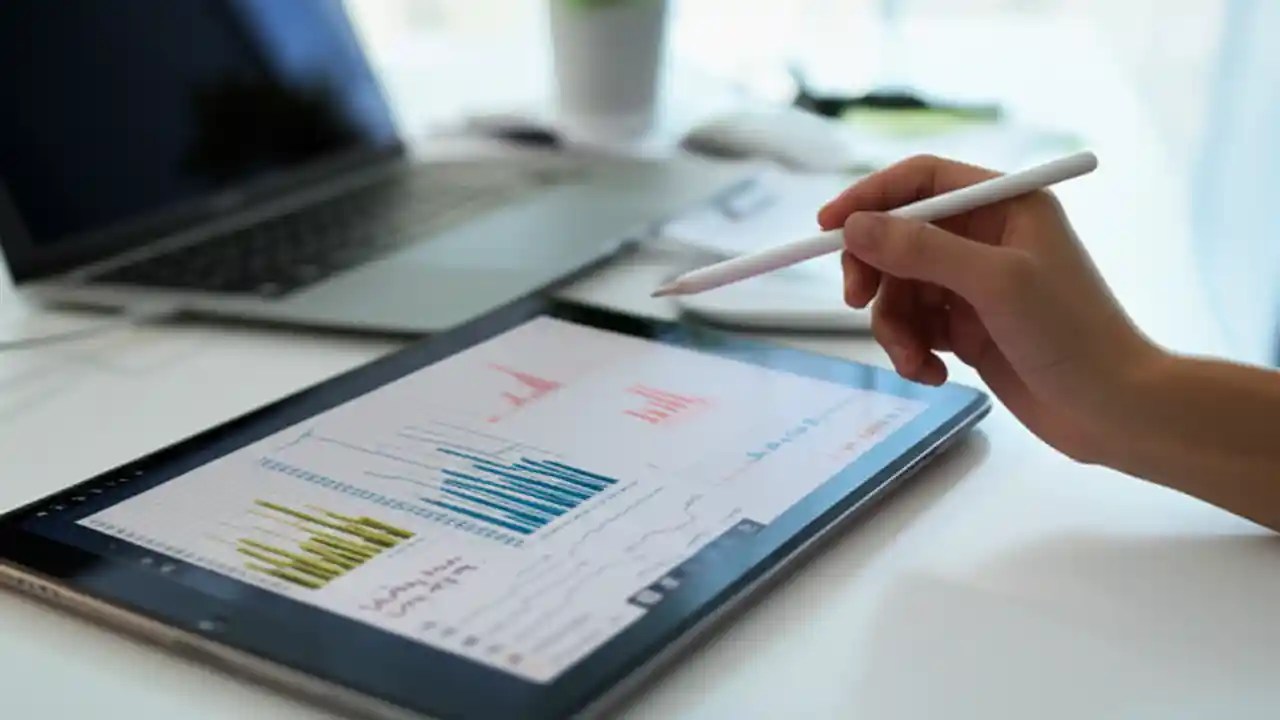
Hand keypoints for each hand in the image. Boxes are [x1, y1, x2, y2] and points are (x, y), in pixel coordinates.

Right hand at [818, 154, 1163, 463]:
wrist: (1115, 412)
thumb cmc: (1071, 336)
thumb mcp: (994, 284)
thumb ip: (921, 250)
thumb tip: (853, 228)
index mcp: (1005, 205)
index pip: (922, 181)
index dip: (871, 198)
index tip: (828, 227)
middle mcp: (987, 237)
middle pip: (900, 236)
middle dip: (876, 272)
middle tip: (856, 302)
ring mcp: (976, 285)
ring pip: (901, 289)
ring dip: (895, 326)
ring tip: (915, 360)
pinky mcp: (969, 328)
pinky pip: (916, 327)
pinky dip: (913, 351)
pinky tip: (934, 374)